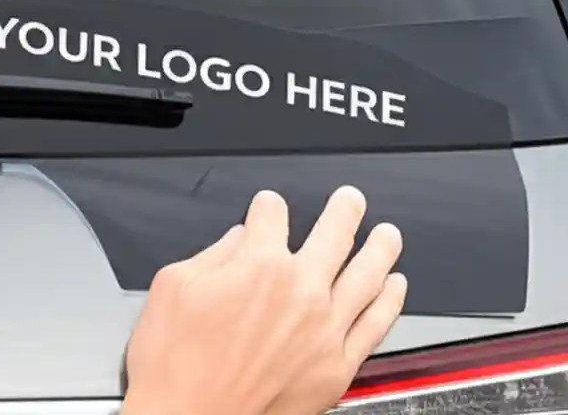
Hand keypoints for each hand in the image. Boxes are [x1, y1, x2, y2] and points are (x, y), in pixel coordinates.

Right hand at [121, 186, 407, 414]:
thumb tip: (236, 241)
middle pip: (335, 235)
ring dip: (380, 248)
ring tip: (388, 235)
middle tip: (352, 200)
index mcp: (259, 265)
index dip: (268, 207)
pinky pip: (375, 325)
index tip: (268, 209)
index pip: (272, 215)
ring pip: (367, 275)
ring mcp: (324, 330)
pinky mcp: (336, 367)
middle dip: (345, 211)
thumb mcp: (173, 288)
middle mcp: (300, 292)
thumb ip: (213, 254)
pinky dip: (390, 301)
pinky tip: (395, 287)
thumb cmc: (175, 366)